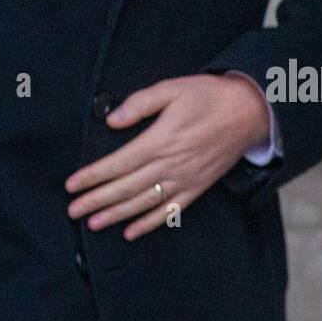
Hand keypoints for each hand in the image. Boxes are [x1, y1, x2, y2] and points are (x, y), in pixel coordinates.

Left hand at [64, 74, 270, 240]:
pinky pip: (169, 211)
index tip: (72, 185)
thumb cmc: (208, 97)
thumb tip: (112, 120)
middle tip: (73, 211)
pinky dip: (149, 224)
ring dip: (116, 215)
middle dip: (96, 201)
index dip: (93, 176)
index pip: (118, 164)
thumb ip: (139, 104)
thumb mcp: (171, 89)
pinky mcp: (196, 187)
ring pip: (143, 203)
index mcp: (160, 140)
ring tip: (94, 224)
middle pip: (125, 188)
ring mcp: (184, 179)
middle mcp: (170, 165)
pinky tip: (131, 232)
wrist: (249, 112)